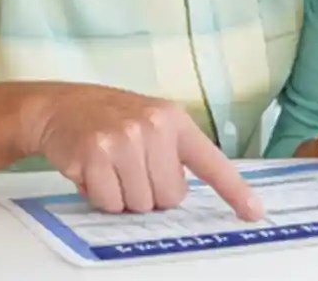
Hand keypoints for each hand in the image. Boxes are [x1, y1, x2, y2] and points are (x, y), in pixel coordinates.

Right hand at [20, 85, 261, 219]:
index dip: (235, 191)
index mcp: (175, 120)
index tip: (254, 212)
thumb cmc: (113, 119)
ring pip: (139, 204)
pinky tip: (93, 170)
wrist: (63, 106)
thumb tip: (182, 193)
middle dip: (150, 192)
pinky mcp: (95, 154)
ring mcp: (124, 140)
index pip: (212, 162)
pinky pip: (109, 202)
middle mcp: (153, 127)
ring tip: (111, 167)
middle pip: (169, 197)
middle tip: (131, 168)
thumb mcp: (152, 121)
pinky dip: (99, 196)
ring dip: (123, 196)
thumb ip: (174, 153)